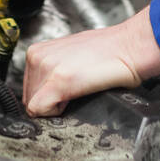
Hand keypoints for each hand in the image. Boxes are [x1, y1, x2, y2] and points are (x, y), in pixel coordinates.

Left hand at [23, 7, 159, 116]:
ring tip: (79, 90)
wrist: (130, 47)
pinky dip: (57, 113)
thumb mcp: (70, 58)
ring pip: (34, 106)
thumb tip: (46, 93)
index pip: (28, 90)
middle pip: (29, 99)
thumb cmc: (109, 54)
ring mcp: (46, 68)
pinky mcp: (57, 81)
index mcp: (38, 51)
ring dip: (56, 106)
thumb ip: (53, 71)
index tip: (65, 93)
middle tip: (75, 91)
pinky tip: (76, 97)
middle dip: (50, 103)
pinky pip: (40, 110)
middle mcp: (37, 57)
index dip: (47, 98)